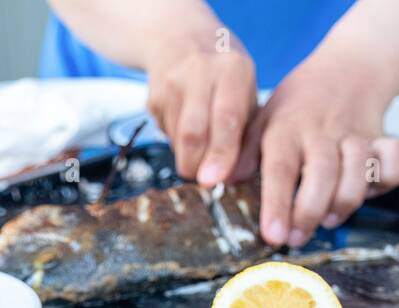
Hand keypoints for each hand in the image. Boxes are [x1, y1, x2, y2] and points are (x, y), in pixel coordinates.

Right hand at [144, 30, 256, 185]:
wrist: (180, 37)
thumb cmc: (224, 74)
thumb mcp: (246, 90)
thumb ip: (246, 132)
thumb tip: (233, 178)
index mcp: (232, 69)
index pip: (226, 118)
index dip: (221, 153)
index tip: (214, 180)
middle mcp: (200, 72)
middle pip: (193, 133)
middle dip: (197, 166)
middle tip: (205, 180)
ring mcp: (171, 83)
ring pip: (176, 139)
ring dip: (189, 157)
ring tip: (202, 151)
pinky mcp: (152, 97)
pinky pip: (165, 134)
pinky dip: (178, 143)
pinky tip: (187, 128)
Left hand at [236, 59, 398, 246]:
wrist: (349, 68)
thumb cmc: (297, 105)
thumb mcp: (261, 119)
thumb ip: (241, 152)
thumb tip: (213, 181)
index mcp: (287, 129)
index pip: (281, 169)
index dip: (277, 204)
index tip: (273, 235)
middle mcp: (322, 132)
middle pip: (322, 176)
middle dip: (309, 213)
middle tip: (295, 238)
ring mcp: (355, 135)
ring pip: (358, 174)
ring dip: (345, 202)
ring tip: (327, 219)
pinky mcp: (382, 138)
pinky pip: (395, 163)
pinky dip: (387, 179)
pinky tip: (368, 190)